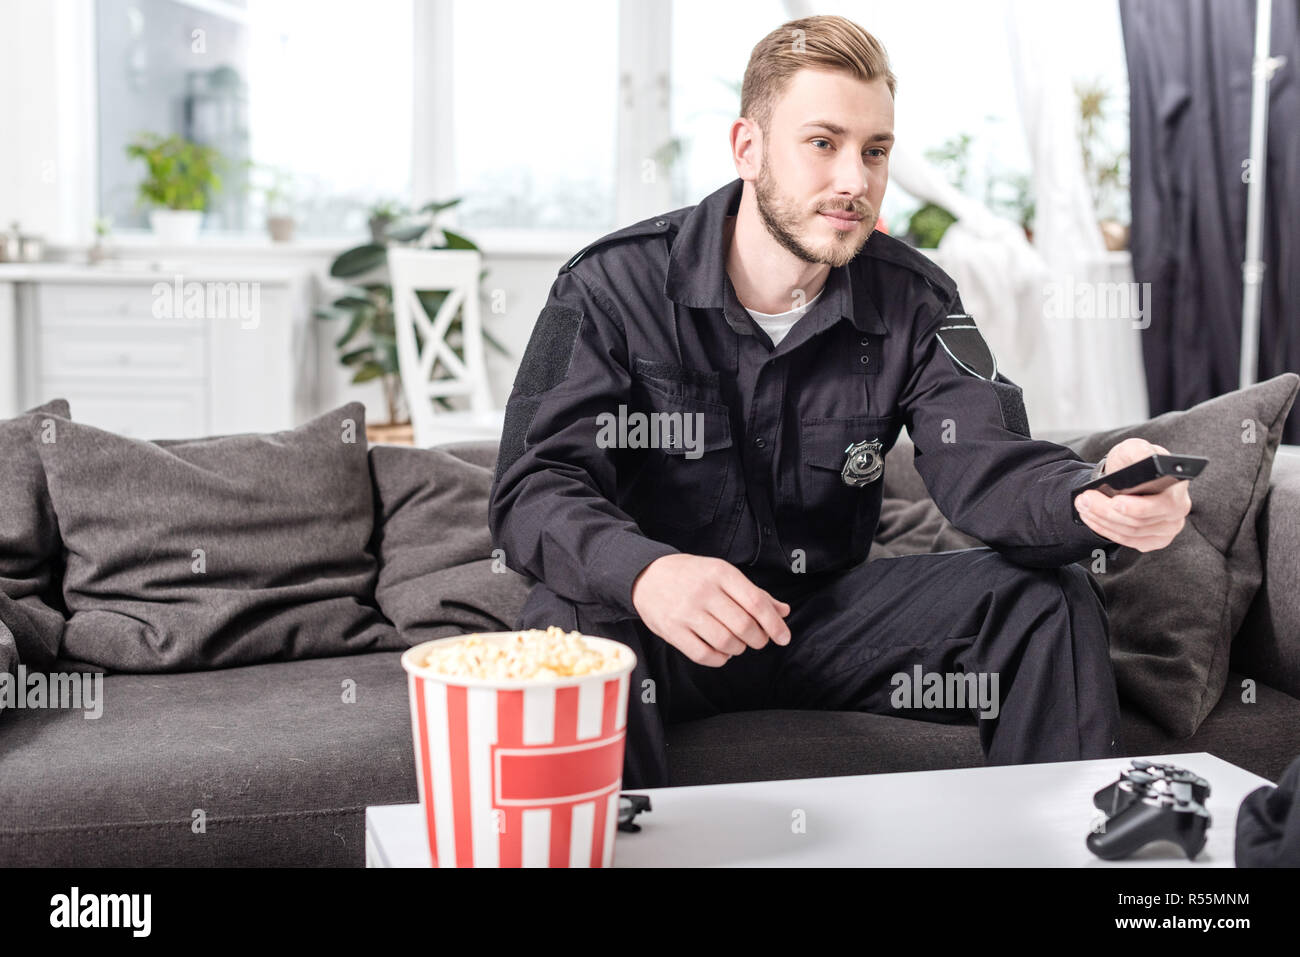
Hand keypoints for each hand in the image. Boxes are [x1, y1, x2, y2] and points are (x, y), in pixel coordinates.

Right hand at [631, 554, 791, 666]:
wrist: (646, 576)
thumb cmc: (691, 575)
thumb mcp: (723, 574)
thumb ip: (754, 593)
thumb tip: (783, 611)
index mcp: (720, 573)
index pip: (756, 602)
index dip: (774, 624)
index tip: (784, 638)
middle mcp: (703, 591)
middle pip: (743, 625)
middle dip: (758, 639)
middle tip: (758, 640)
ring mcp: (686, 611)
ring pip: (725, 642)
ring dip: (738, 649)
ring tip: (737, 644)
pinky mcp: (672, 630)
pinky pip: (703, 654)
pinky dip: (719, 659)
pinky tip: (720, 652)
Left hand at [1075, 437, 1191, 552]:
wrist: (1130, 477)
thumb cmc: (1134, 462)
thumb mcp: (1133, 449)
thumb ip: (1138, 451)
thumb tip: (1143, 459)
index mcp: (1178, 485)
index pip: (1163, 503)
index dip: (1138, 506)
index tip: (1115, 501)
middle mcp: (1178, 509)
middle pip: (1140, 520)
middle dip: (1107, 511)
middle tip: (1084, 499)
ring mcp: (1169, 528)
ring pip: (1131, 532)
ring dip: (1102, 520)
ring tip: (1083, 505)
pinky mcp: (1156, 540)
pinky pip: (1129, 541)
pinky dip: (1106, 530)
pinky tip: (1091, 518)